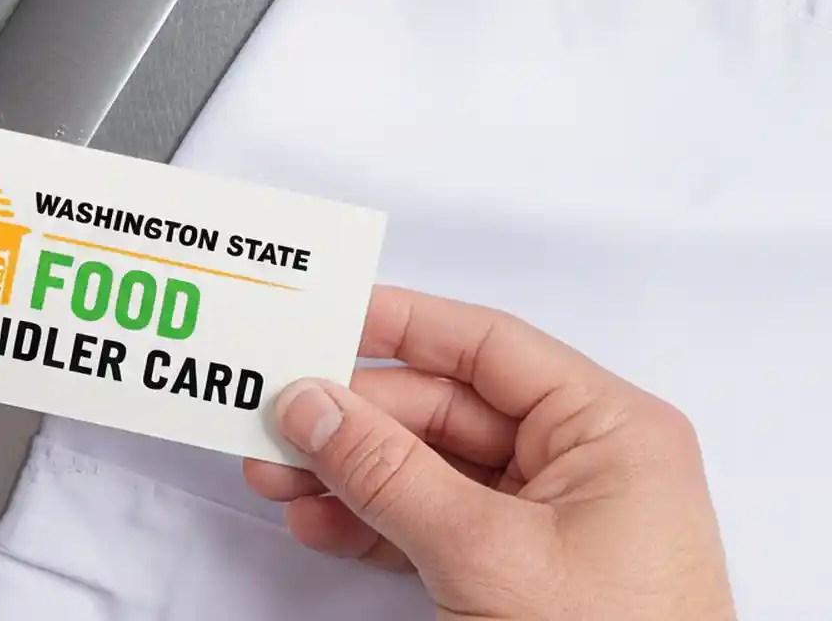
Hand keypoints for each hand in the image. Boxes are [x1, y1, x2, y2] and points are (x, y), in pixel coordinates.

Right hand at [245, 286, 733, 619]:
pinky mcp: (518, 570)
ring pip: (428, 469)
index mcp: (608, 429)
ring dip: (349, 474)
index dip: (402, 325)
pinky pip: (432, 523)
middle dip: (354, 420)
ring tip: (277, 474)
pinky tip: (320, 522)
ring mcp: (547, 520)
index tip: (329, 315)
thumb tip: (315, 407)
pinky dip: (373, 523)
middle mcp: (581, 462)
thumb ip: (390, 474)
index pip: (488, 347)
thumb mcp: (486, 553)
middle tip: (278, 418)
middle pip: (444, 410)